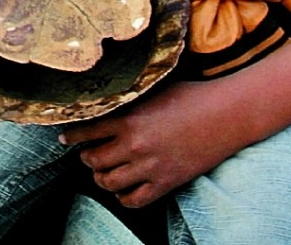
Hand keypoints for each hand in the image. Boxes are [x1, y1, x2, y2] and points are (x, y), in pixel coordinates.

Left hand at [60, 81, 257, 208]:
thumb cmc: (192, 95)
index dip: (71, 135)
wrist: (226, 114)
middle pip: (93, 160)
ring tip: (102, 171)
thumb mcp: (154, 90)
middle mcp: (135, 146)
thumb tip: (107, 98)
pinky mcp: (166, 183)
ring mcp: (150, 167)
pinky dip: (123, 197)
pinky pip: (134, 200)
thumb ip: (129, 99)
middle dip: (86, 158)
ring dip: (101, 177)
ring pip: (108, 182)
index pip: (86, 131)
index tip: (64, 137)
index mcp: (129, 119)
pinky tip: (122, 189)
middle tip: (87, 154)